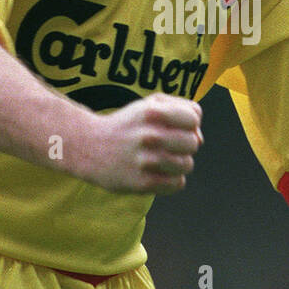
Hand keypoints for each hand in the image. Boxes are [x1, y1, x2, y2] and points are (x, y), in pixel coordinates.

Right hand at [81, 94, 202, 195]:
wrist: (89, 147)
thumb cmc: (127, 124)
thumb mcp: (150, 104)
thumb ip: (181, 108)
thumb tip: (200, 136)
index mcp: (152, 112)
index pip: (194, 119)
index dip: (189, 124)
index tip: (176, 127)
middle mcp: (149, 136)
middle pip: (193, 143)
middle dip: (184, 144)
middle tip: (167, 145)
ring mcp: (146, 162)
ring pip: (187, 165)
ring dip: (178, 163)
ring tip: (162, 159)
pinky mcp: (142, 184)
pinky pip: (177, 184)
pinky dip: (172, 179)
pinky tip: (158, 172)